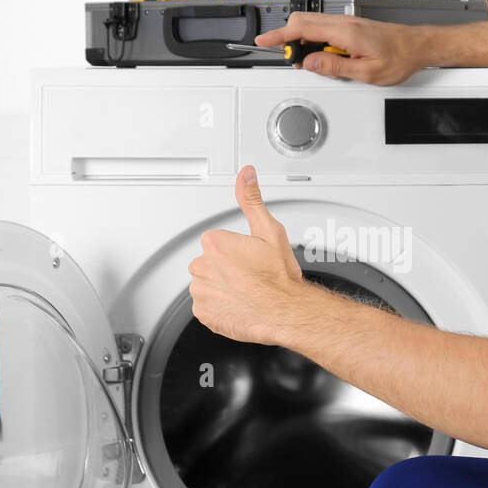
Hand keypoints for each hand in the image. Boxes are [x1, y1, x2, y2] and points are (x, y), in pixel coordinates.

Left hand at [188, 165, 306, 344]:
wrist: (286, 312)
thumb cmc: (279, 278)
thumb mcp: (270, 230)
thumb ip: (251, 199)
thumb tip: (246, 174)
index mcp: (214, 243)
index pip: (218, 242)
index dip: (237, 250)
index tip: (250, 258)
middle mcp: (202, 266)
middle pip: (211, 262)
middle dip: (227, 268)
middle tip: (251, 275)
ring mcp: (201, 291)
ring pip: (209, 284)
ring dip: (223, 287)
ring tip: (247, 291)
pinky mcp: (202, 313)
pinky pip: (207, 306)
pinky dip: (220, 306)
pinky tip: (239, 304)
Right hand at [255, 13, 425, 85]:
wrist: (418, 46)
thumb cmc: (399, 57)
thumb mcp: (366, 72)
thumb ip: (335, 67)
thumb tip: (310, 63)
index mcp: (345, 32)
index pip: (301, 29)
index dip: (279, 36)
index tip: (263, 40)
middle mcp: (344, 23)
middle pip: (302, 23)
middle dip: (289, 40)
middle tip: (291, 60)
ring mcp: (347, 23)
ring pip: (313, 26)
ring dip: (305, 43)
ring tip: (315, 64)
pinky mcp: (351, 27)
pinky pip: (325, 30)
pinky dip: (317, 43)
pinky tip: (326, 58)